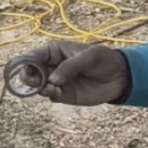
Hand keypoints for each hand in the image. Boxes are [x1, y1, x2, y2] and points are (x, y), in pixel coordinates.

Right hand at [15, 41, 130, 105]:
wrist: (120, 77)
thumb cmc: (105, 60)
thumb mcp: (90, 57)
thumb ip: (70, 66)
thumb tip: (52, 80)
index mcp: (54, 51)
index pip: (33, 56)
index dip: (27, 63)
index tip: (29, 69)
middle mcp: (51, 66)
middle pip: (29, 72)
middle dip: (29, 77)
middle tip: (39, 81)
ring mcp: (56, 81)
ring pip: (37, 86)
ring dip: (39, 88)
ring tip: (50, 87)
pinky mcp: (63, 94)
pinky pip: (50, 96)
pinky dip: (49, 95)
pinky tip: (56, 92)